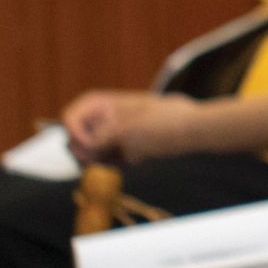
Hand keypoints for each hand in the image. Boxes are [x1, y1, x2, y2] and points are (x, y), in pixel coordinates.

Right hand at [61, 91, 200, 163]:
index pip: (71, 117)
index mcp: (102, 103)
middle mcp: (105, 118)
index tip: (87, 146)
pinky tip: (134, 160)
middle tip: (103, 160)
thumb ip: (99, 140)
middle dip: (84, 151)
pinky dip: (115, 164)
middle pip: (77, 138)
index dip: (73, 131)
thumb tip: (81, 152)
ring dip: (100, 160)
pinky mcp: (126, 150)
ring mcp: (115, 134)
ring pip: (92, 153)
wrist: (196, 130)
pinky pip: (109, 161)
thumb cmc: (163, 123)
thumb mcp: (126, 131)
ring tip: (122, 159)